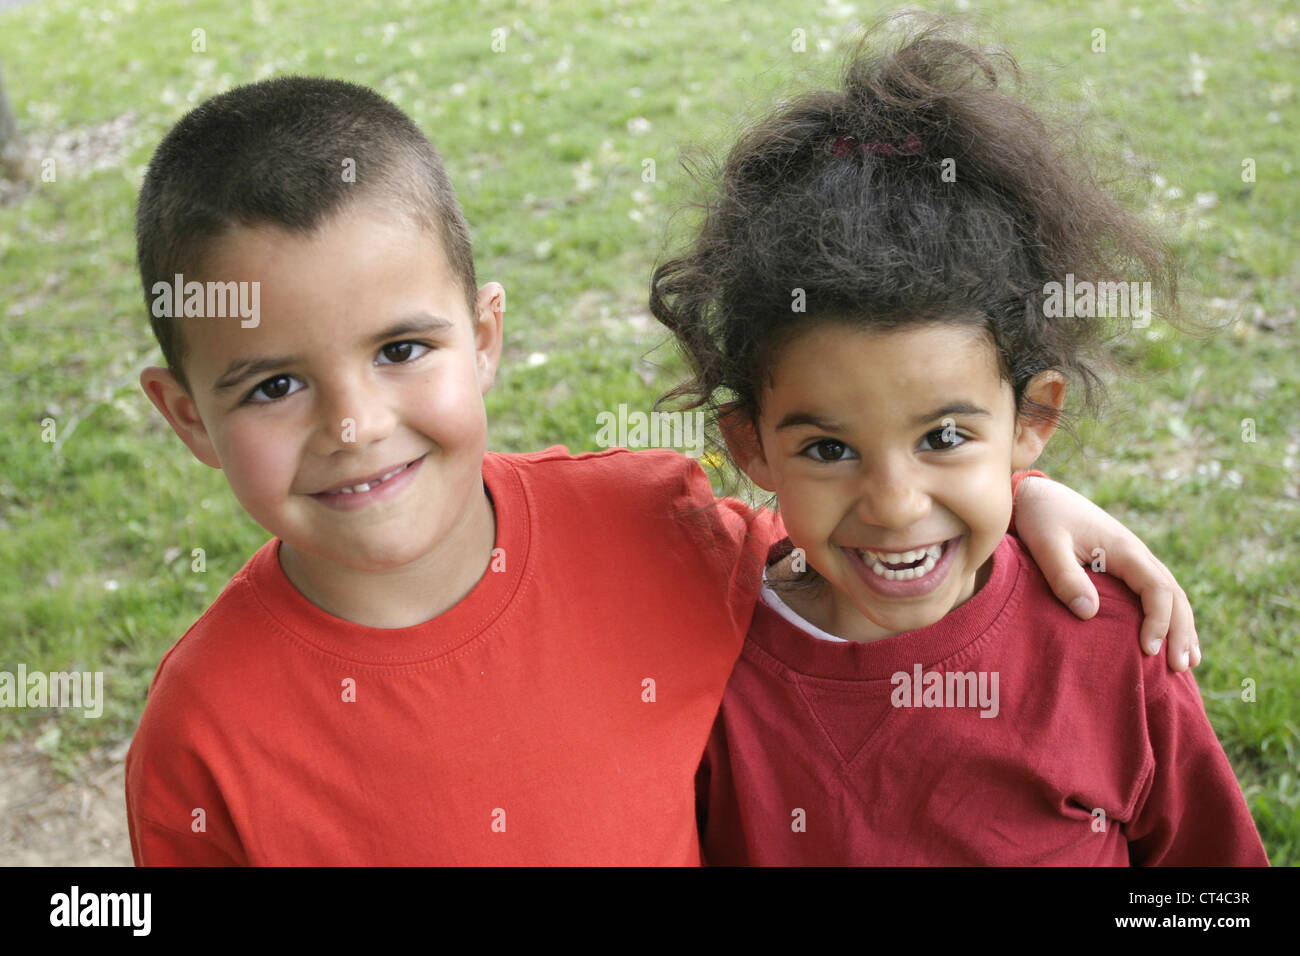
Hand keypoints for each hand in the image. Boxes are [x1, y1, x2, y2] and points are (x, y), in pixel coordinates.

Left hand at [1013, 476, 1199, 671]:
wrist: (1037, 496)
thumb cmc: (1041, 519)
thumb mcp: (1046, 545)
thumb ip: (1065, 576)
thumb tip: (1089, 612)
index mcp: (1124, 549)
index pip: (1157, 588)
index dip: (1158, 621)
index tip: (1149, 650)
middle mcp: (1137, 553)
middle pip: (1174, 594)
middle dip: (1181, 631)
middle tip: (1180, 667)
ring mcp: (1132, 559)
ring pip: (1170, 594)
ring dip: (1181, 627)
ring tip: (1187, 662)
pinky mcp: (1122, 565)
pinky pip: (1154, 593)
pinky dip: (1167, 617)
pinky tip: (1167, 639)